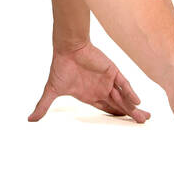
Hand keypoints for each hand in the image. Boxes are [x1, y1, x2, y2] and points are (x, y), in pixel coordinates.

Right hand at [28, 41, 149, 122]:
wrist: (66, 47)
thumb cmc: (60, 66)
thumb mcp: (52, 90)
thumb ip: (43, 105)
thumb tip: (29, 119)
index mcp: (90, 95)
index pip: (107, 109)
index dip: (116, 116)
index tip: (126, 126)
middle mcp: (101, 89)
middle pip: (119, 105)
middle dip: (131, 115)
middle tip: (143, 123)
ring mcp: (108, 81)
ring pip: (124, 97)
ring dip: (134, 107)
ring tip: (144, 118)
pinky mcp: (112, 71)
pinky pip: (124, 84)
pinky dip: (131, 93)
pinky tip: (137, 102)